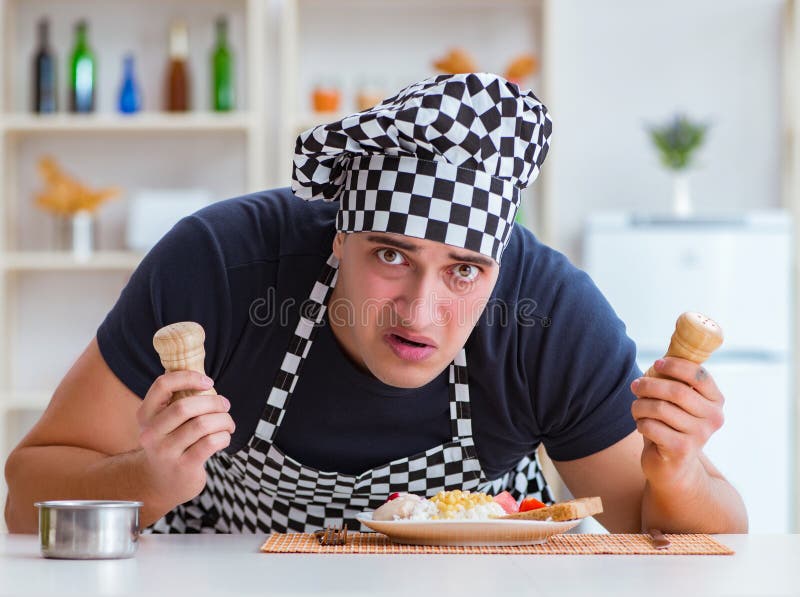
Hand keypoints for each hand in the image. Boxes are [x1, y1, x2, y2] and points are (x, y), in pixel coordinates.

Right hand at [135, 371, 234, 506]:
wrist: (161, 483)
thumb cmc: (170, 443)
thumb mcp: (164, 422)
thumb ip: (176, 400)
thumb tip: (203, 377)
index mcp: (146, 415)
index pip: (162, 385)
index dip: (188, 377)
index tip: (208, 381)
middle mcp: (151, 433)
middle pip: (185, 406)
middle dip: (213, 402)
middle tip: (225, 405)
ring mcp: (166, 452)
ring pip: (202, 425)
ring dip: (223, 420)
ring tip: (228, 423)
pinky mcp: (183, 467)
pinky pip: (210, 443)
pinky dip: (224, 436)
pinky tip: (224, 437)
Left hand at [630, 357, 724, 488]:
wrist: (672, 466)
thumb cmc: (671, 424)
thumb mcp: (677, 401)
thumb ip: (675, 379)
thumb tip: (662, 359)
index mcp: (715, 400)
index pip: (699, 375)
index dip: (676, 365)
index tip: (656, 363)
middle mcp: (713, 418)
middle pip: (676, 391)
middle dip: (649, 385)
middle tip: (635, 386)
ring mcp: (700, 435)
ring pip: (660, 408)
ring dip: (640, 405)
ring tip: (636, 409)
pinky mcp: (682, 450)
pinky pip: (651, 426)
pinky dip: (640, 423)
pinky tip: (642, 426)